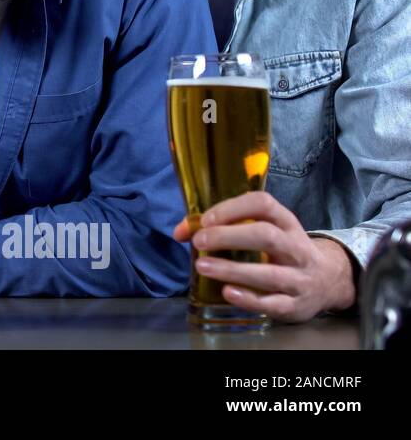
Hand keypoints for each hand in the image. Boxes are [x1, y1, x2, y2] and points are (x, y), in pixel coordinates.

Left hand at [173, 191, 355, 321]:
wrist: (329, 281)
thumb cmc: (282, 251)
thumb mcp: (264, 231)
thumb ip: (224, 227)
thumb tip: (180, 231)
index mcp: (286, 223)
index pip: (263, 205)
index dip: (233, 208)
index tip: (205, 219)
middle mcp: (296, 248)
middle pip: (266, 236)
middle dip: (230, 237)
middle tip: (199, 241)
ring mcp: (299, 279)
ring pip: (269, 274)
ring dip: (232, 269)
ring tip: (202, 266)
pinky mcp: (296, 306)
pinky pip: (274, 303)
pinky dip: (249, 299)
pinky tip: (227, 292)